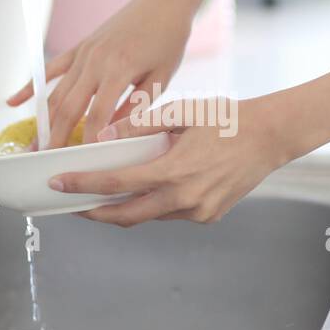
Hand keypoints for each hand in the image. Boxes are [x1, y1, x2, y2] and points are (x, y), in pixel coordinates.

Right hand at [6, 0, 200, 146]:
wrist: (163, 0)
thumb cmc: (168, 39)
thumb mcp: (162, 77)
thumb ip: (138, 105)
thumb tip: (114, 133)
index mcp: (120, 69)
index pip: (99, 114)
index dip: (90, 140)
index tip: (83, 161)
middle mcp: (96, 60)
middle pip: (69, 106)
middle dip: (56, 137)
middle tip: (45, 162)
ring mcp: (84, 53)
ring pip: (57, 92)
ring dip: (43, 121)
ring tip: (33, 146)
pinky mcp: (80, 47)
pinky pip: (51, 70)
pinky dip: (31, 87)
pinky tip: (13, 102)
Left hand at [48, 96, 293, 226]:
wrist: (271, 136)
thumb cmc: (227, 118)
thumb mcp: (182, 112)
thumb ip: (141, 125)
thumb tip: (104, 136)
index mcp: (174, 172)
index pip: (116, 184)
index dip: (83, 186)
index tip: (59, 184)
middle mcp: (185, 199)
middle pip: (126, 217)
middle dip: (94, 213)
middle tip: (71, 204)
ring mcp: (198, 212)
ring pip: (149, 216)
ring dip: (124, 209)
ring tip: (103, 195)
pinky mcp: (209, 216)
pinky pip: (171, 213)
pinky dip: (154, 203)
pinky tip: (148, 188)